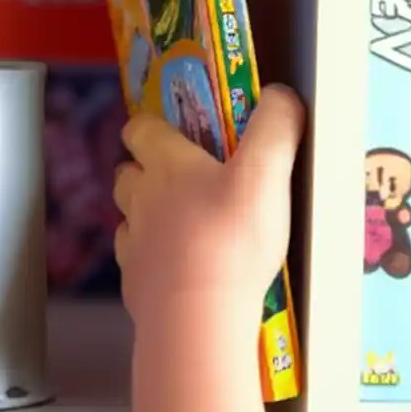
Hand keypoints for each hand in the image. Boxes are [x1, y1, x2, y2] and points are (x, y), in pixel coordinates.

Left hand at [113, 85, 304, 326]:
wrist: (198, 317)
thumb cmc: (232, 237)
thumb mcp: (268, 171)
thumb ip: (277, 125)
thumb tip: (282, 94)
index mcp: (168, 165)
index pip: (141, 129)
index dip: (153, 125)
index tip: (174, 129)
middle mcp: (142, 200)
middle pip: (128, 173)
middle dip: (148, 169)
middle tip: (187, 178)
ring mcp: (135, 246)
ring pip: (130, 217)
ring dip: (149, 214)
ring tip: (185, 224)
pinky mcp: (138, 286)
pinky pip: (139, 262)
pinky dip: (154, 259)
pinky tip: (182, 267)